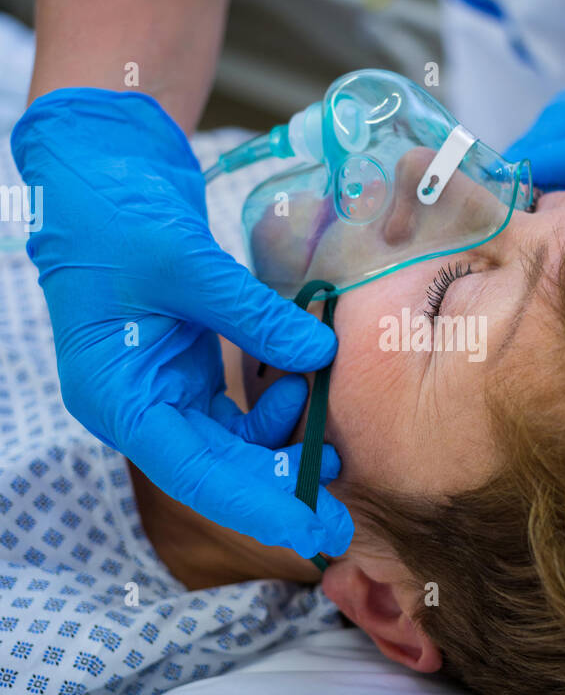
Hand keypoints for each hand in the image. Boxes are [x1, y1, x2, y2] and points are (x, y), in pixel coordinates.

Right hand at [11, 86, 352, 559]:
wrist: (96, 163)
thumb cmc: (113, 211)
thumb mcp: (184, 261)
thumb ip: (252, 315)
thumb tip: (320, 352)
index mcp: (117, 396)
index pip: (193, 472)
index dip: (256, 505)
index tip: (312, 530)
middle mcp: (135, 402)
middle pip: (214, 469)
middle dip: (276, 493)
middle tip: (340, 521)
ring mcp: (158, 384)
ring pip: (228, 443)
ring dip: (279, 445)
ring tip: (330, 435)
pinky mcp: (182, 363)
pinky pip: (234, 406)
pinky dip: (272, 402)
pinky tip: (303, 377)